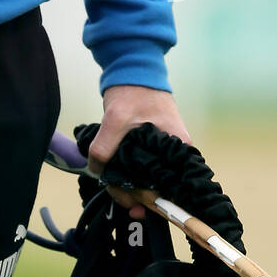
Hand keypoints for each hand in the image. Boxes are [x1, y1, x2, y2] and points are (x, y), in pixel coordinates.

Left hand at [86, 85, 191, 220]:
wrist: (133, 69)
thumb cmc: (132, 91)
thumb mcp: (115, 118)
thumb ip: (105, 147)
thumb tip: (97, 172)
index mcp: (179, 147)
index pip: (173, 186)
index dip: (154, 201)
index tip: (134, 207)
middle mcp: (177, 153)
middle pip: (161, 186)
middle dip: (139, 197)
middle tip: (119, 199)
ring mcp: (165, 150)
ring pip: (150, 179)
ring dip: (133, 187)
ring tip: (114, 188)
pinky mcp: (153, 147)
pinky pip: (144, 169)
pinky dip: (131, 176)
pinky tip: (116, 180)